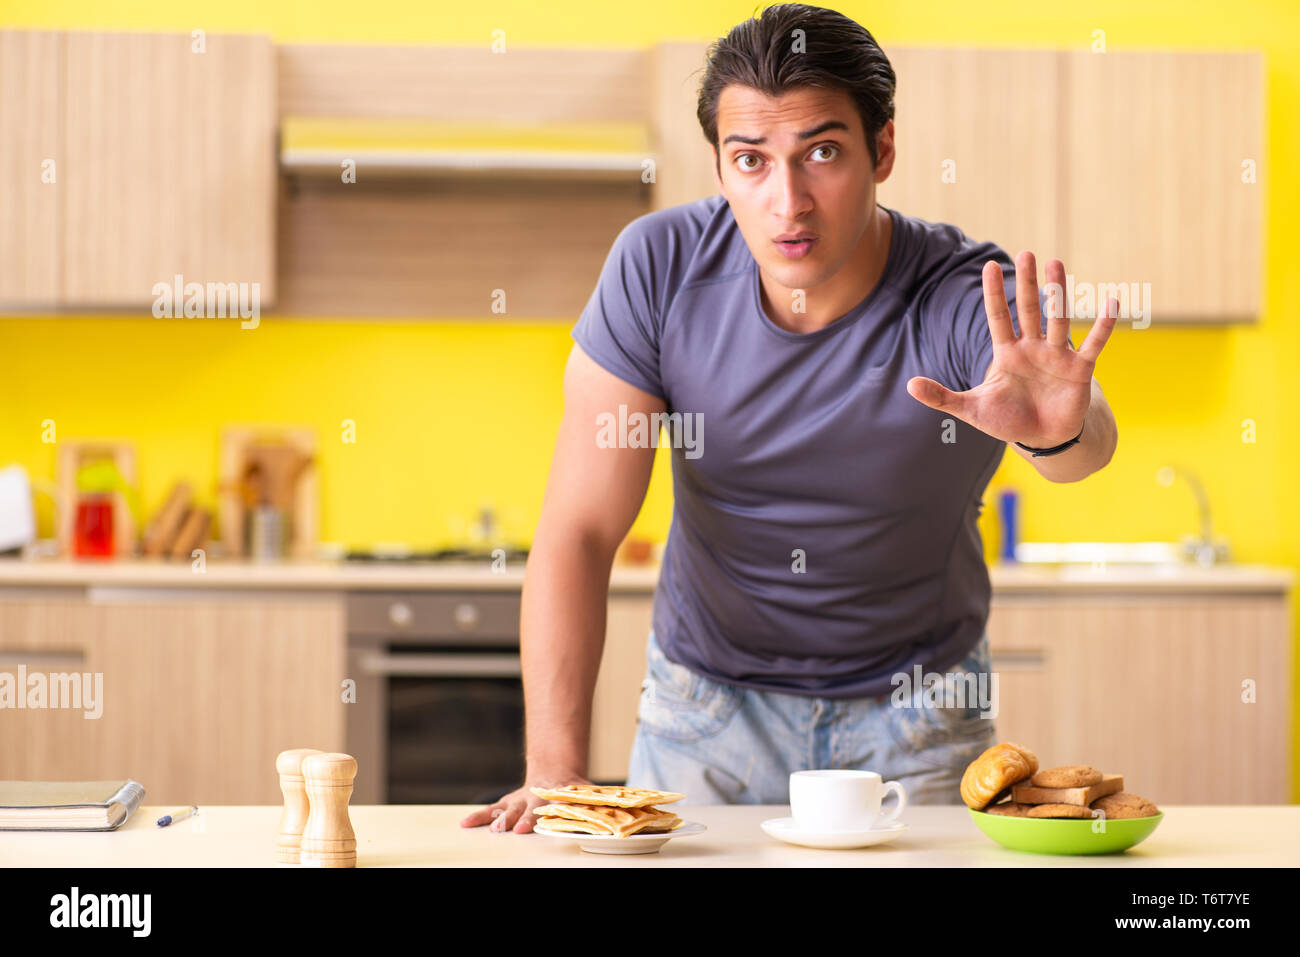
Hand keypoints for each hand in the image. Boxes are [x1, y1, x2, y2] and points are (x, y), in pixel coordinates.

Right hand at [459, 767, 592, 833]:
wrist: (554, 769)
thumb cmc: (572, 788)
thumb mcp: (586, 792)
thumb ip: (596, 802)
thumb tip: (617, 810)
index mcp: (552, 797)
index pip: (547, 809)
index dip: (539, 818)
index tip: (531, 826)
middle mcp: (532, 798)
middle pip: (525, 809)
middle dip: (520, 819)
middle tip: (515, 828)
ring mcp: (518, 799)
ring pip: (506, 808)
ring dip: (497, 819)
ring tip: (491, 829)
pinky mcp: (508, 802)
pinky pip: (490, 809)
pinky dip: (477, 816)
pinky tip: (463, 824)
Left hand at [905, 251, 1116, 446]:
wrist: (1042, 440)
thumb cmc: (1007, 421)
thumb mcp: (971, 409)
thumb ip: (942, 397)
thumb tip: (909, 385)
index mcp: (1007, 353)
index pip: (998, 317)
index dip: (994, 293)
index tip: (988, 266)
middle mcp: (1033, 348)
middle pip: (1029, 310)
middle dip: (1028, 283)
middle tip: (1027, 253)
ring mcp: (1057, 356)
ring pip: (1058, 319)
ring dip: (1059, 293)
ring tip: (1056, 264)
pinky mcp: (1080, 370)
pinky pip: (1094, 343)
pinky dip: (1103, 325)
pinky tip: (1111, 301)